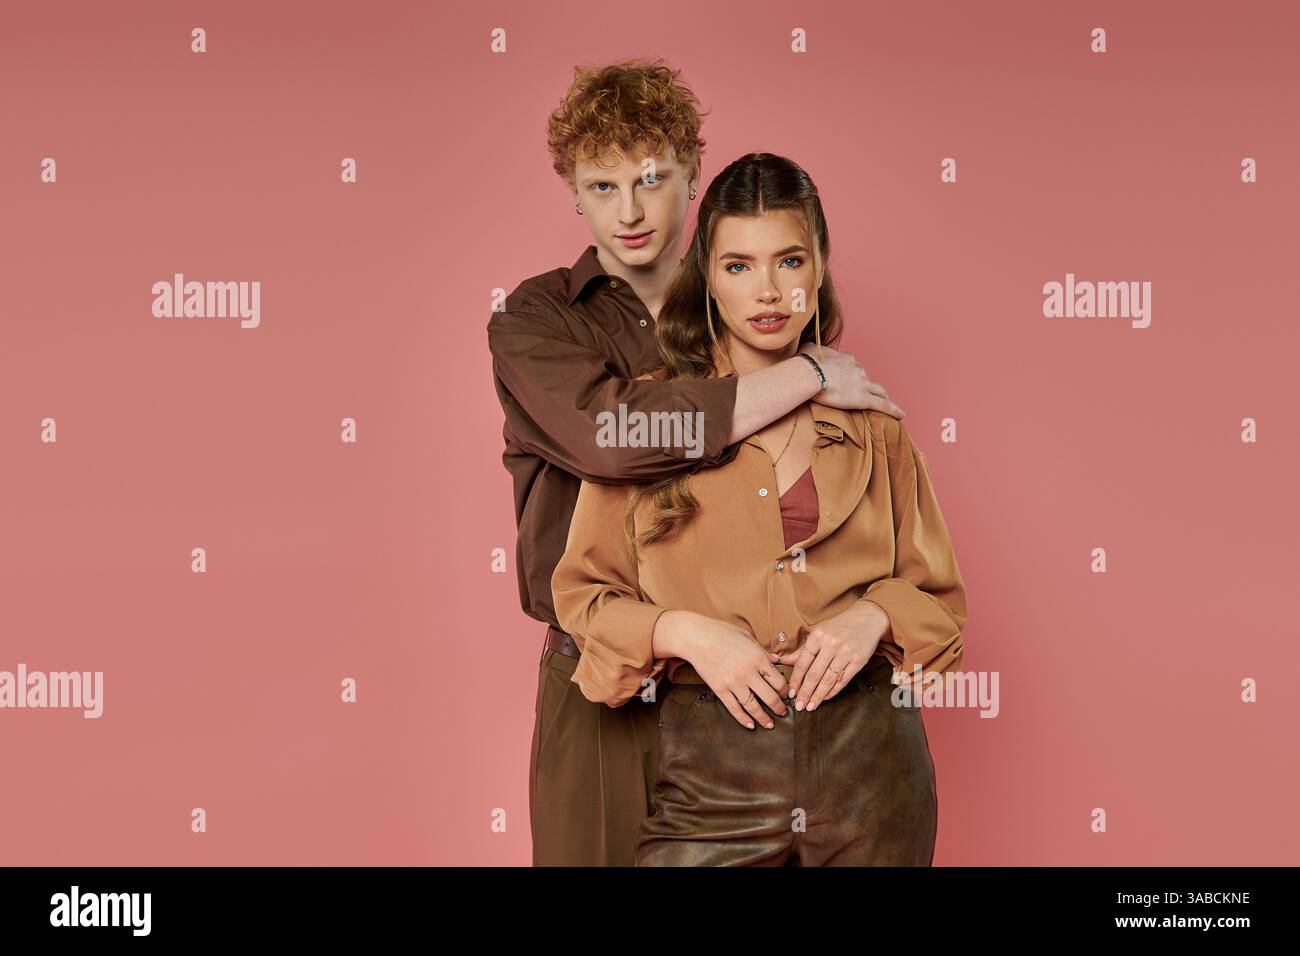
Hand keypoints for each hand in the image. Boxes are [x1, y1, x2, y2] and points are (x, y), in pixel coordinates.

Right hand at [657, 611, 788, 728]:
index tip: (786, 695)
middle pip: (770, 697)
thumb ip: (763, 650)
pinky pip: (734, 709)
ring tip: (770, 724)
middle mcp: (748, 673)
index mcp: (757, 658)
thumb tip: (776, 659)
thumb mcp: (746, 636)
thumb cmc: (721, 632)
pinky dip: (744, 719)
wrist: (695, 637)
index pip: (778, 680)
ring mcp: (733, 683)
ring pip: (753, 707)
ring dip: (764, 718)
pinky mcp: (720, 689)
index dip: (785, 690)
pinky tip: (750, 725)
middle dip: (779, 707)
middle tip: (783, 712)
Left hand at [770, 600, 889, 711]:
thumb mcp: (819, 632)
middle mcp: (831, 644)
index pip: (803, 663)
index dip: (796, 680)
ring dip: (818, 696)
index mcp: (818, 636)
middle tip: (799, 705)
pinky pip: (843, 680)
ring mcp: (846, 653)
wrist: (868, 618)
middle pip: (814, 674)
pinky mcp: (858, 661)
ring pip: (828, 680)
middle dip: (805, 693)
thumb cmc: (840, 626)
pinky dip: (833, 691)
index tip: (790, 693)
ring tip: (811, 706)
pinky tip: (825, 697)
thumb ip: (803, 649)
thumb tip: (784, 661)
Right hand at [798, 343, 904, 418]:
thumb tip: (809, 346)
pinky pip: (883, 405)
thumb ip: (812, 347)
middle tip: (865, 391)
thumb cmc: (807, 363)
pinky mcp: (864, 399)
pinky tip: (901, 415)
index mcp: (846, 359)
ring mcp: (863, 385)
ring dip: (882, 395)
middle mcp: (857, 370)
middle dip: (868, 384)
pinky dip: (893, 410)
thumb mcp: (808, 349)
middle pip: (867, 378)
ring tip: (885, 401)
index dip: (851, 372)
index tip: (848, 376)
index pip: (852, 365)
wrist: (811, 373)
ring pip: (879, 390)